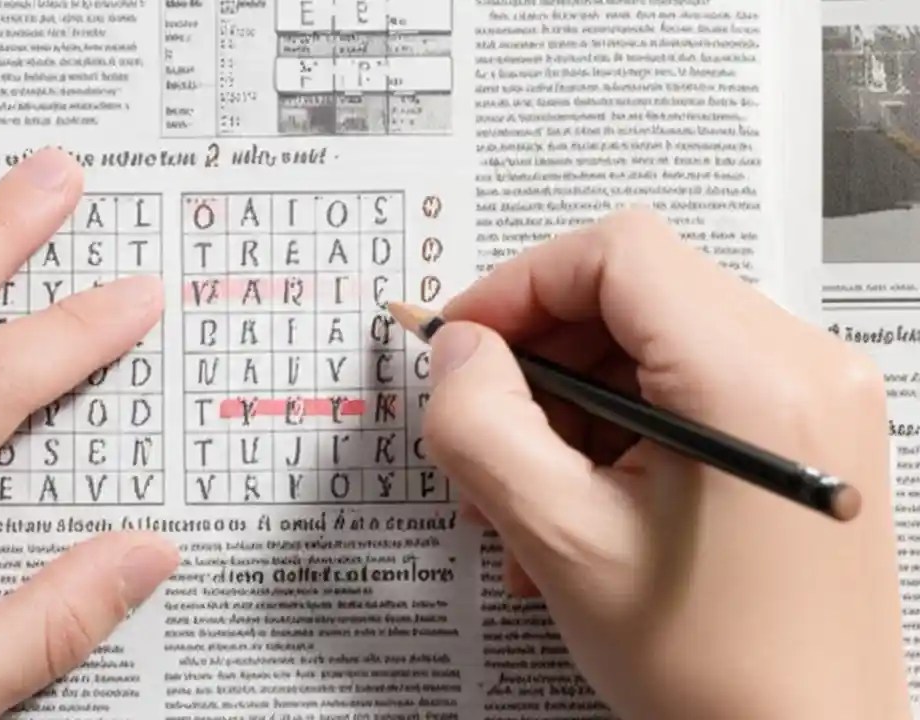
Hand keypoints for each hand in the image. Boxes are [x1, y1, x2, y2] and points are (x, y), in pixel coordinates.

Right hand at [424, 209, 909, 719]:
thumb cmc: (712, 668)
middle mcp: (805, 368)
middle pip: (633, 295)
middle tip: (483, 438)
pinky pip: (687, 388)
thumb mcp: (562, 542)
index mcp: (754, 382)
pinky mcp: (805, 432)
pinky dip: (616, 429)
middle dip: (539, 360)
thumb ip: (483, 427)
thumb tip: (458, 351)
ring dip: (569, 405)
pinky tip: (578, 506)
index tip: (462, 346)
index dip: (519, 286)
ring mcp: (815, 398)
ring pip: (652, 344)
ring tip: (523, 498)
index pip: (618, 254)